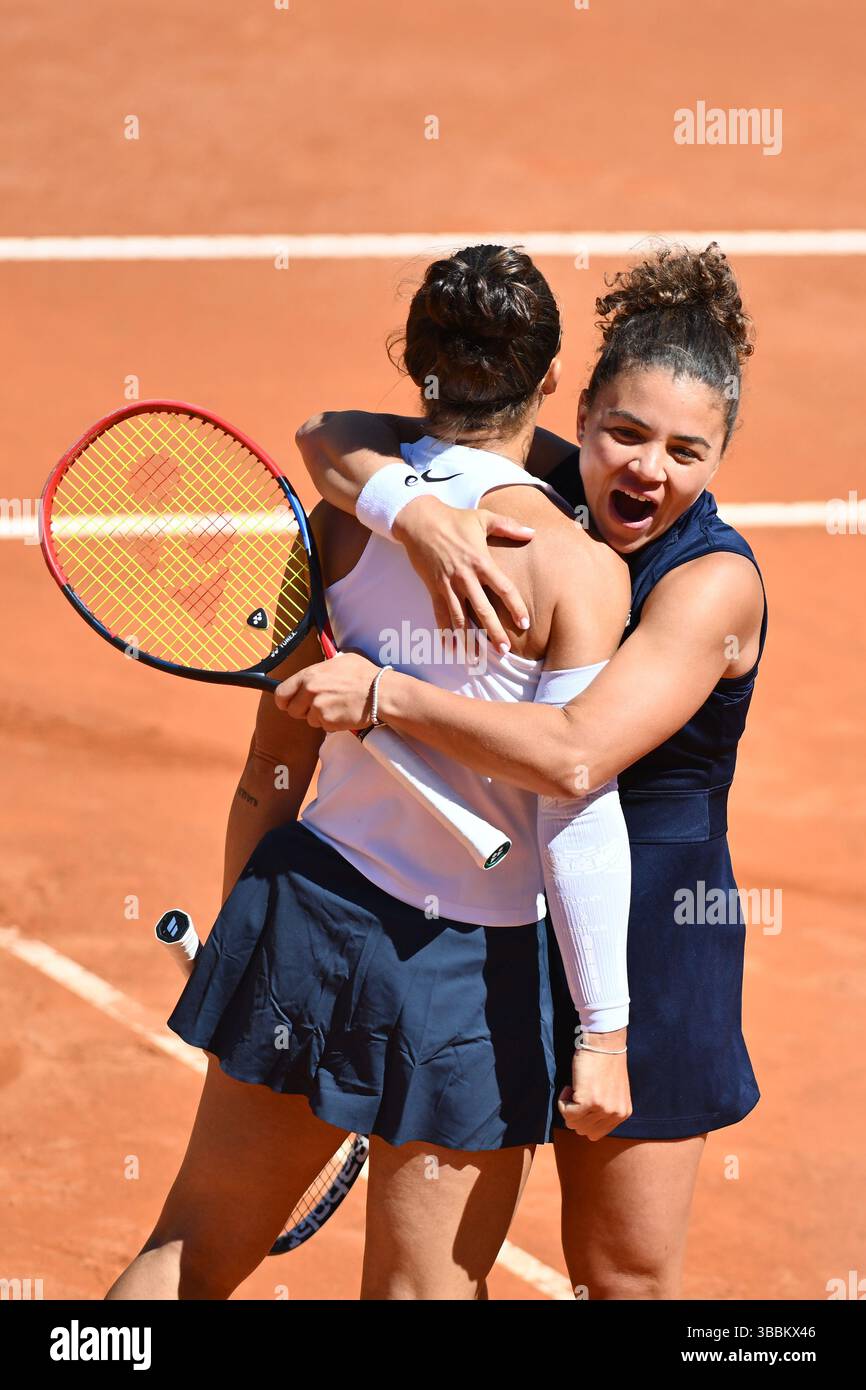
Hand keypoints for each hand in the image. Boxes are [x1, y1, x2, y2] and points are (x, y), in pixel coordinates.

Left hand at [274, 653, 380, 730]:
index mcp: (309, 675)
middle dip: (304, 710)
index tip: (289, 703)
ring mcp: (318, 708)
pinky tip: (344, 714)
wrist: (380, 692)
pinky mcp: (328, 722)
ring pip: (309, 720)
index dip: (285, 701)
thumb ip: (320, 669)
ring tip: (337, 707)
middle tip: (320, 706)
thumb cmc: (364, 674)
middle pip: (293, 710)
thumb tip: (313, 673)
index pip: (281, 693)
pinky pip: (323, 727)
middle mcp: (310, 691)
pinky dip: (332, 724)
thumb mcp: (340, 660)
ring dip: (320, 717)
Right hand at [392, 496, 533, 652]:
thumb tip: (532, 532)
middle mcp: (465, 577)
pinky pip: (440, 616)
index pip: (503, 588)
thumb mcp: (483, 518)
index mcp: (481, 561)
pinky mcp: (433, 589)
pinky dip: (445, 634)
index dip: (515, 607)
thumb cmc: (453, 519)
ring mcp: (448, 585)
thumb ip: (508, 526)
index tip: (525, 623)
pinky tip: (451, 650)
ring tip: (478, 659)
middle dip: (493, 632)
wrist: (418, 520)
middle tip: (504, 651)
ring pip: (460, 619)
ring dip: (469, 640)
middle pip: (482, 610)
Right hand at [557, 1033, 631, 1140]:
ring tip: (574, 1088)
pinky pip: (566, 1112)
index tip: (582, 1102)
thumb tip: (584, 1123)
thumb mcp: (613, 1091)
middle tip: (577, 1094)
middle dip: (575, 1115)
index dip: (584, 1120)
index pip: (596, 1133)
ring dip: (568, 1107)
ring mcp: (603, 1109)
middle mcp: (615, 1114)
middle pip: (584, 1131)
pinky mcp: (589, 1101)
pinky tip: (569, 1086)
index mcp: (623, 1113)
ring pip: (573, 1124)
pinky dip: (562, 1100)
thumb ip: (604, 1109)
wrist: (604, 1042)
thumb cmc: (605, 1061)